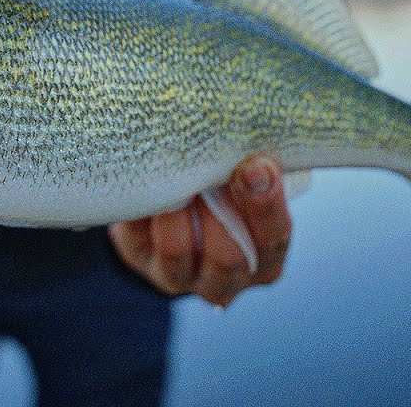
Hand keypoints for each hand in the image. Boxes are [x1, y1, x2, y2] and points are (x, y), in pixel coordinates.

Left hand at [108, 153, 291, 306]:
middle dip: (221, 209)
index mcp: (264, 259)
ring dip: (176, 210)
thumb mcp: (245, 182)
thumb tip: (251, 132)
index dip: (266, 205)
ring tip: (177, 172)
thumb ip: (252, 168)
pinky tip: (147, 177)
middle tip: (212, 168)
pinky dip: (143, 206)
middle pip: (229, 257)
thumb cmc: (224, 188)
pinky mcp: (139, 259)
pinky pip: (137, 235)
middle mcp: (225, 278)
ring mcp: (178, 276)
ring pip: (177, 250)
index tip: (257, 166)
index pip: (273, 239)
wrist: (169, 207)